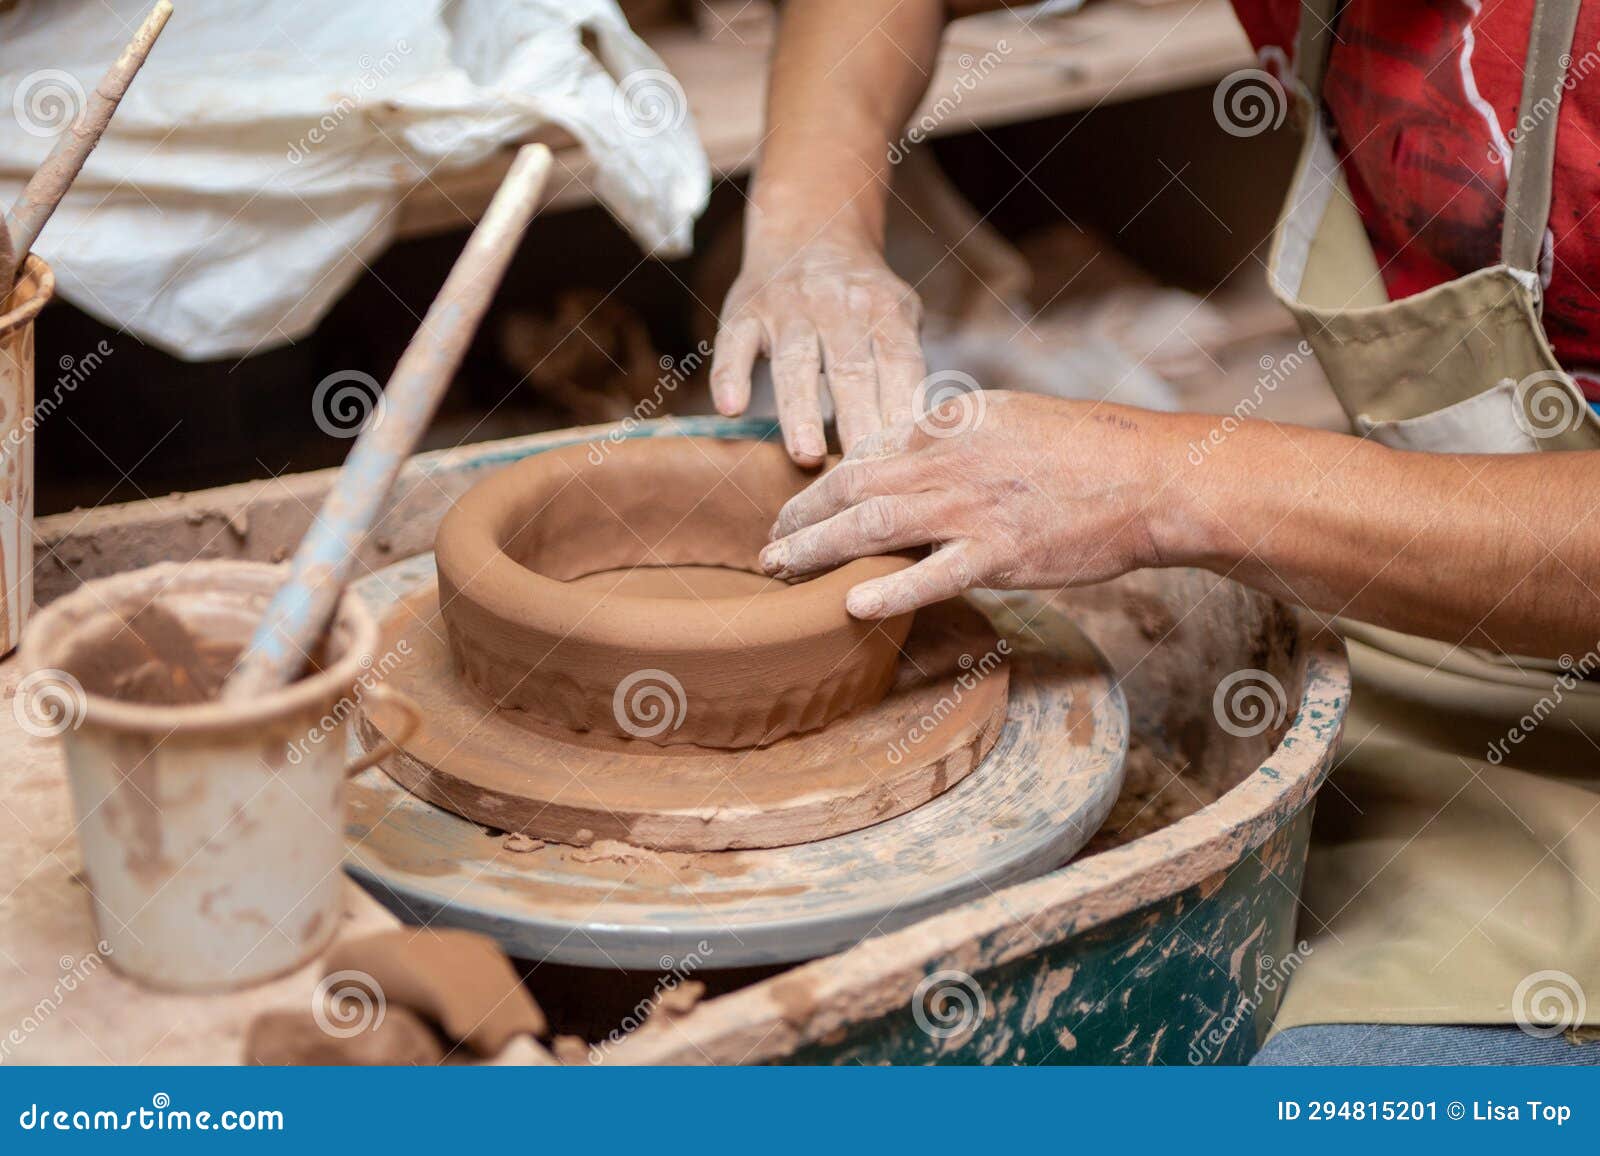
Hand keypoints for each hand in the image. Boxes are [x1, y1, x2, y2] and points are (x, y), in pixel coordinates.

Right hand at [711, 233, 924, 464]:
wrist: (811, 229)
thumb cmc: (862, 299)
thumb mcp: (898, 316)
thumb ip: (907, 368)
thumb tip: (925, 442)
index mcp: (884, 311)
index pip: (899, 365)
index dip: (902, 411)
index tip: (906, 461)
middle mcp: (838, 305)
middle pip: (851, 370)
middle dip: (858, 422)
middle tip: (863, 476)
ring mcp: (788, 307)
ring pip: (795, 360)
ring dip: (800, 410)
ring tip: (806, 456)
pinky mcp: (744, 310)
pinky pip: (734, 344)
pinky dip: (730, 375)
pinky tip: (731, 409)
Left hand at [757, 391, 1174, 617]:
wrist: (1149, 478)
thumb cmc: (1088, 451)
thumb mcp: (1011, 418)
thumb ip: (957, 434)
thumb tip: (914, 445)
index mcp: (952, 423)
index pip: (870, 448)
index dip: (829, 479)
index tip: (807, 502)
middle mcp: (950, 460)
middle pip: (852, 484)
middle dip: (801, 515)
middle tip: (768, 543)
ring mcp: (971, 508)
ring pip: (872, 526)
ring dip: (816, 549)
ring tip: (779, 569)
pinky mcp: (999, 554)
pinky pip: (930, 577)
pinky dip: (887, 591)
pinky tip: (850, 605)